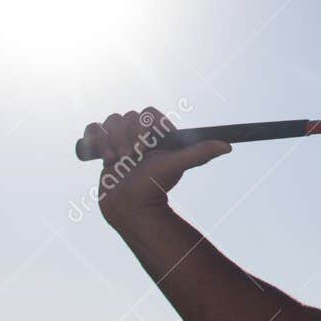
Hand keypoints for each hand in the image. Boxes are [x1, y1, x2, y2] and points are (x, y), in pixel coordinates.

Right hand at [82, 107, 230, 226]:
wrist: (128, 208)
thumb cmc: (154, 187)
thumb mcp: (176, 166)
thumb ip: (200, 153)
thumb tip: (228, 146)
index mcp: (158, 134)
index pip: (147, 112)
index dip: (143, 127)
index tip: (145, 148)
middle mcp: (139, 135)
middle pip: (126, 116)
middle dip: (126, 138)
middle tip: (131, 158)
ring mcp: (119, 140)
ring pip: (109, 121)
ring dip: (110, 141)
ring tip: (116, 162)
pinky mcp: (101, 147)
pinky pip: (92, 128)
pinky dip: (94, 138)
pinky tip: (101, 156)